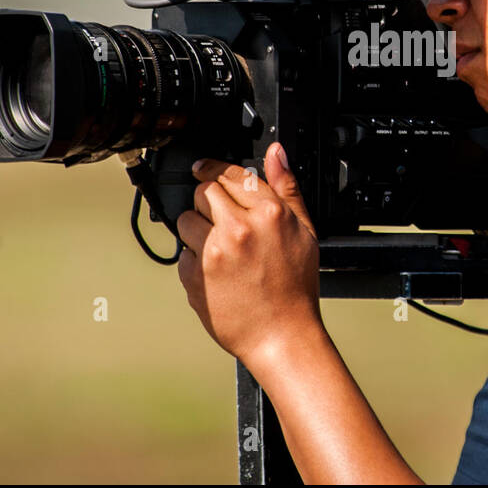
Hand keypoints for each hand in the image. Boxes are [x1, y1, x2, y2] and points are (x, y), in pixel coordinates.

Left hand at [175, 142, 321, 364]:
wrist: (282, 336)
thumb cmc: (296, 288)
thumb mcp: (305, 231)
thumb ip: (286, 187)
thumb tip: (275, 152)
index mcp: (269, 212)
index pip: (230, 173)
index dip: (214, 169)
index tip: (204, 169)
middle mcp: (239, 228)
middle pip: (203, 191)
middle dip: (207, 200)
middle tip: (220, 219)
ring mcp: (214, 253)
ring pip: (186, 219)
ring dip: (196, 229)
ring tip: (220, 250)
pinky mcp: (194, 276)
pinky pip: (182, 253)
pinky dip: (194, 260)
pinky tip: (216, 273)